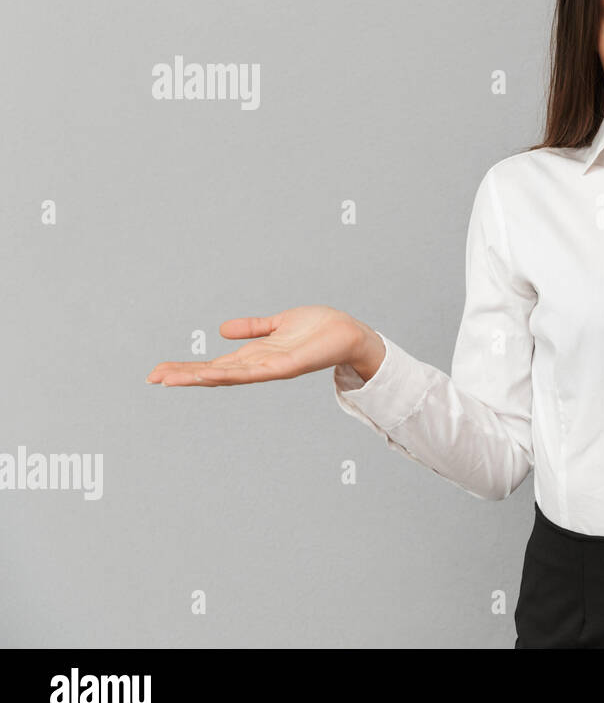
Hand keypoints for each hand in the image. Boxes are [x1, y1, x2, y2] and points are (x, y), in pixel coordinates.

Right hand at [146, 305, 364, 385]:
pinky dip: (232, 373)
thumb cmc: (319, 329)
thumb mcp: (277, 324)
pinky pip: (255, 371)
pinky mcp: (287, 366)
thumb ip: (252, 329)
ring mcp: (272, 368)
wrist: (349, 332)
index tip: (159, 370)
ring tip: (172, 378)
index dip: (188, 368)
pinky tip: (211, 374)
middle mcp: (260, 365)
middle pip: (215, 374)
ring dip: (200, 377)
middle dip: (185, 375)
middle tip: (153, 377)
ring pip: (229, 376)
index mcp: (255, 355)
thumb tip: (221, 330)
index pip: (215, 364)